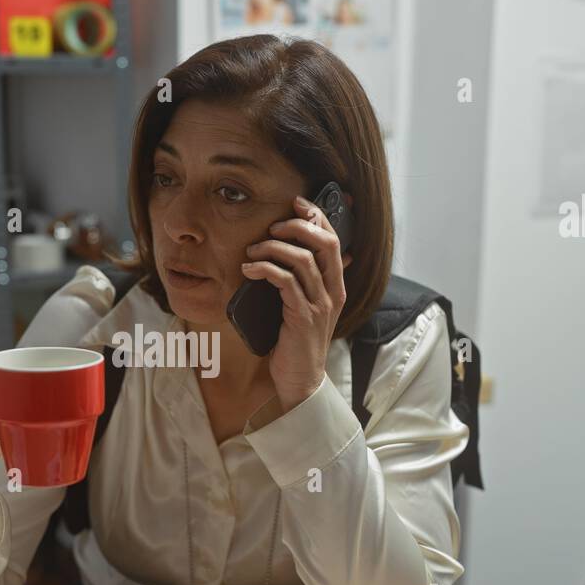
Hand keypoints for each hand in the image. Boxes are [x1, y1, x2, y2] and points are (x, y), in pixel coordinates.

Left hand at [241, 195, 351, 412]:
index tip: (297, 203)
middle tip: (272, 227)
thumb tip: (293, 255)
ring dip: (272, 248)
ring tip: (252, 252)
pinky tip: (248, 269)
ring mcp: (319, 305)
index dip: (317, 217)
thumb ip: (306, 283)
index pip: (334, 241)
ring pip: (302, 260)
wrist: (300, 381)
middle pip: (324, 244)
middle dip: (296, 226)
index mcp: (336, 287)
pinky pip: (285, 282)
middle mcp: (333, 293)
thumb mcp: (306, 308)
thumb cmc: (296, 343)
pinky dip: (264, 269)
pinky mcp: (302, 317)